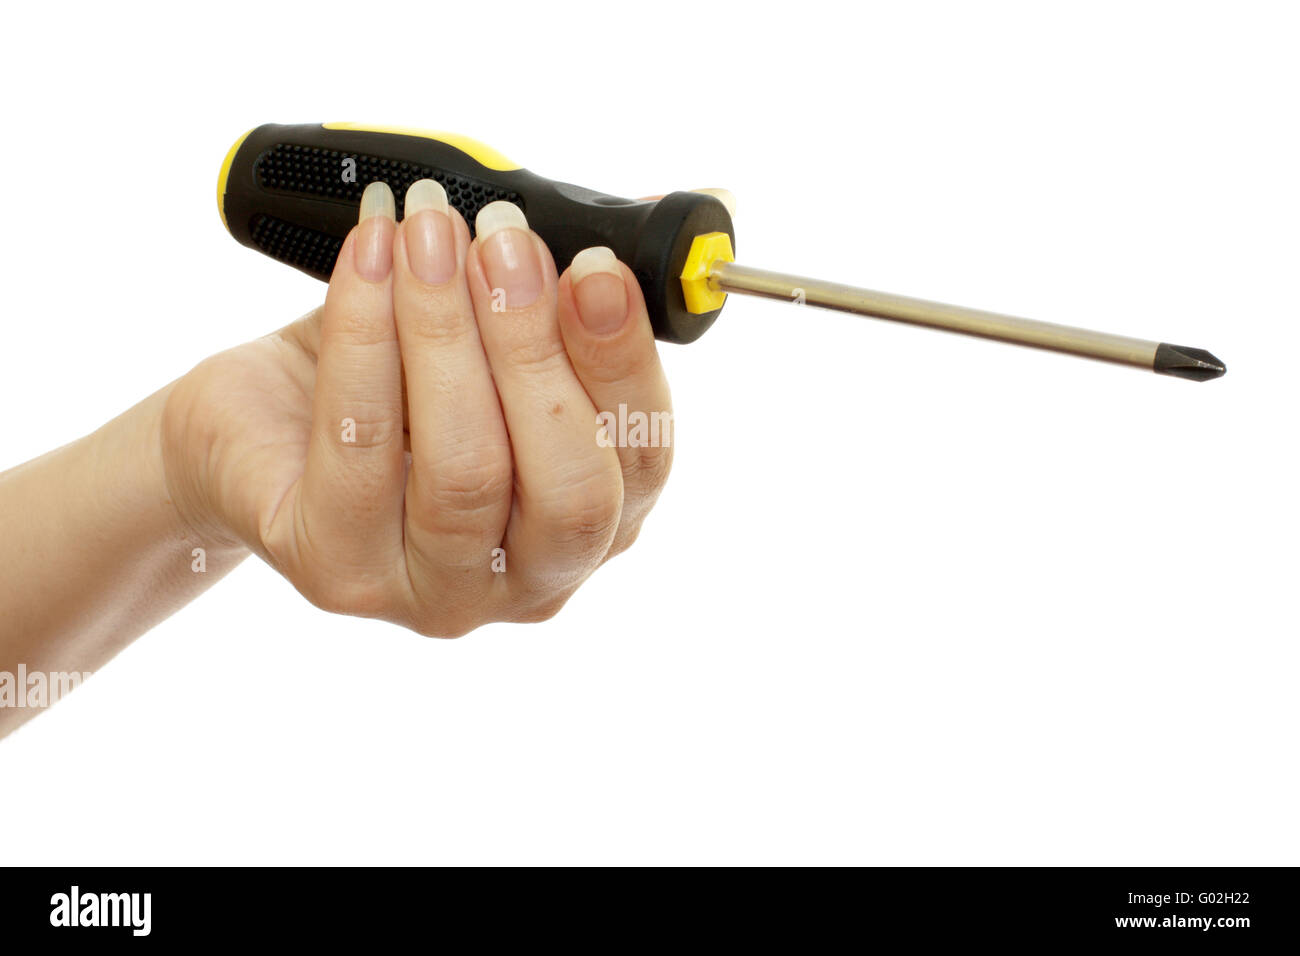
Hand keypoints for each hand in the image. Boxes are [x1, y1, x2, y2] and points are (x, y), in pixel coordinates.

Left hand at [163, 180, 672, 635]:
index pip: (643, 458)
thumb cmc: (394, 380)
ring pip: (466, 472)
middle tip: (502, 241)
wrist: (260, 420)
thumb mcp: (486, 335)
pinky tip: (370, 260)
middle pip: (569, 488)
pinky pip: (361, 451)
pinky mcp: (338, 573)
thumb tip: (606, 233)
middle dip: (537, 350)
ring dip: (447, 332)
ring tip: (427, 235)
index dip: (624, 361)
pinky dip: (366, 336)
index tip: (594, 267)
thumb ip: (550, 300)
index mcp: (596, 518)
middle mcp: (533, 578)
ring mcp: (438, 594)